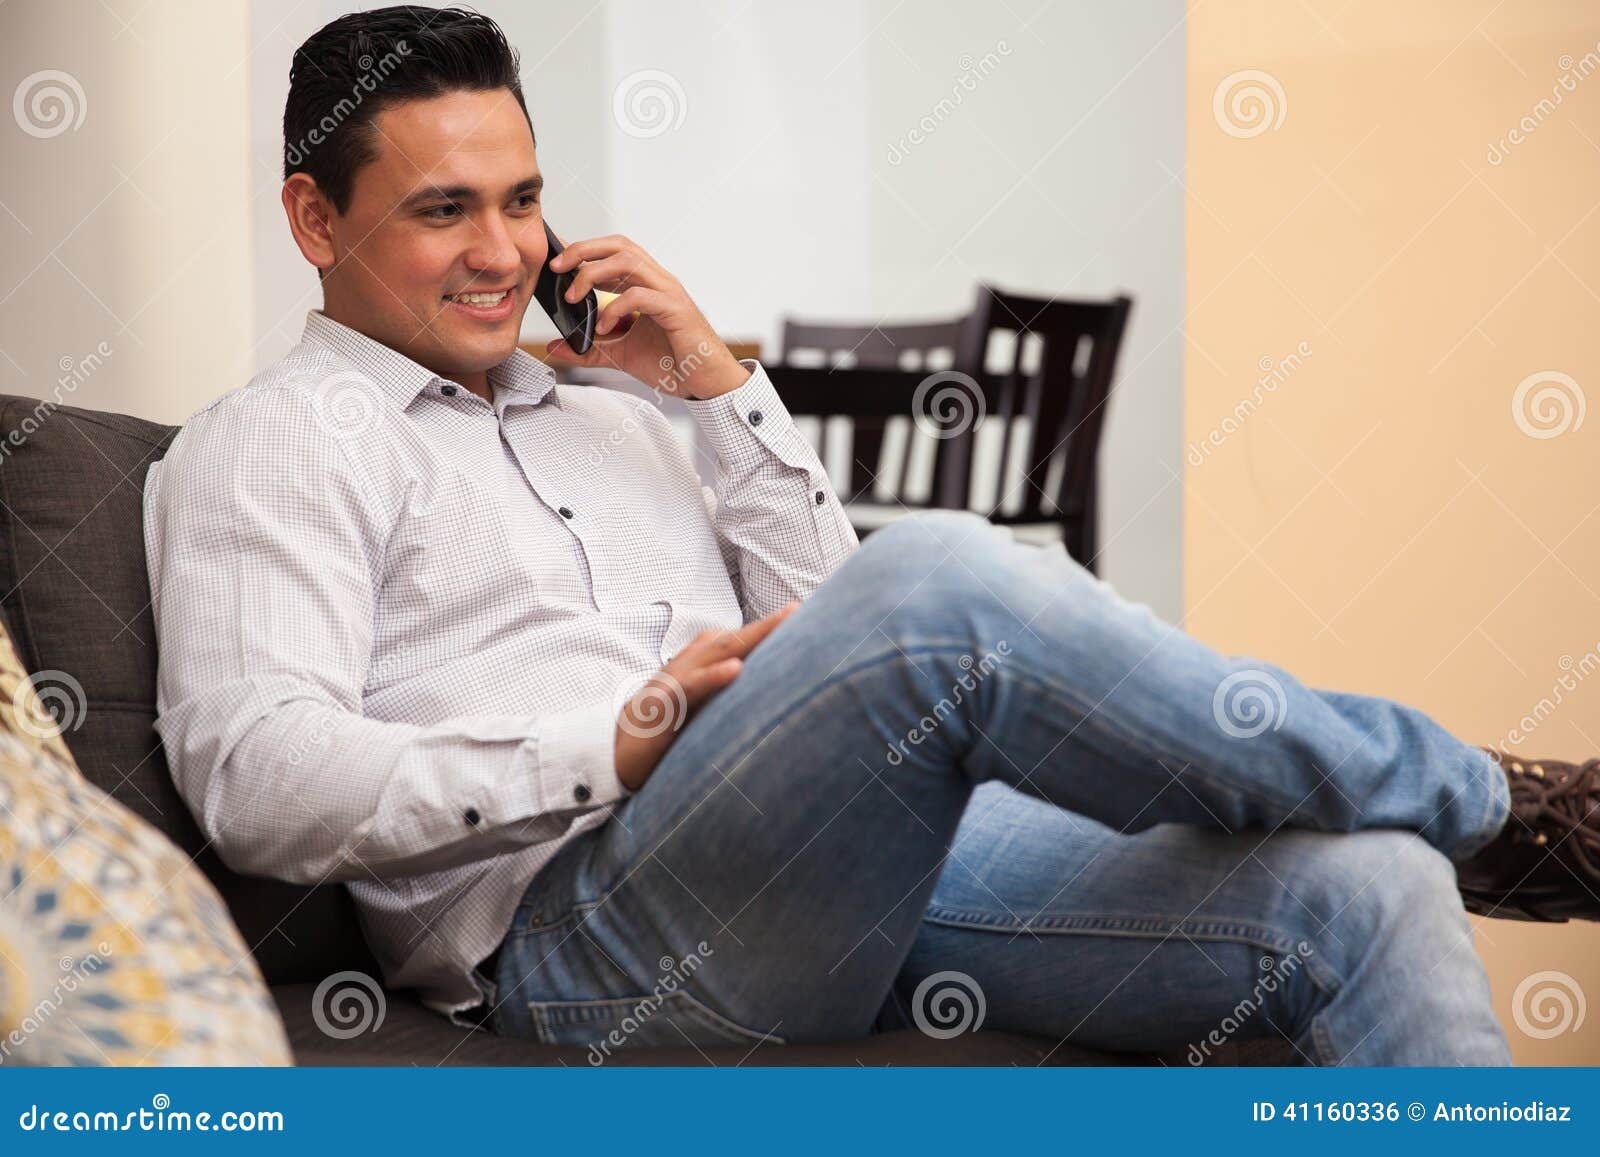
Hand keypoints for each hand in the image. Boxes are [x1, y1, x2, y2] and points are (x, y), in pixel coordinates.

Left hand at [542, 233, 749, 399]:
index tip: (557, 260)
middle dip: (584, 250)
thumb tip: (557, 345)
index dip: (584, 250)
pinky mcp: (676, 310)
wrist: (706, 384)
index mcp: (647, 285)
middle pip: (620, 245)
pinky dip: (615, 307)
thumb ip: (589, 349)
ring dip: (594, 273)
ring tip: (573, 296)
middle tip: (557, 268)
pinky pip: (640, 296)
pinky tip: (602, 326)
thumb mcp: (621, 356)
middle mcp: (659, 282)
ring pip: (629, 261)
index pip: (614, 252)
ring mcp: (669, 293)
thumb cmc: (673, 365)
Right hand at [613, 602, 798, 791]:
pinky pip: (690, 686)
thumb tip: (766, 691)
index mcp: (697, 664)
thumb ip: (725, 693)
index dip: (767, 629)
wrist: (615, 751)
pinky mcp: (662, 703)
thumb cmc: (663, 728)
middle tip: (797, 609)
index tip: (800, 616)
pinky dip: (712, 676)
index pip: (737, 642)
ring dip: (750, 637)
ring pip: (716, 652)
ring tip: (782, 622)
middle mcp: (688, 665)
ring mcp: (674, 680)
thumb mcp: (700, 707)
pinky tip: (736, 669)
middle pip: (732, 640)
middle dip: (766, 625)